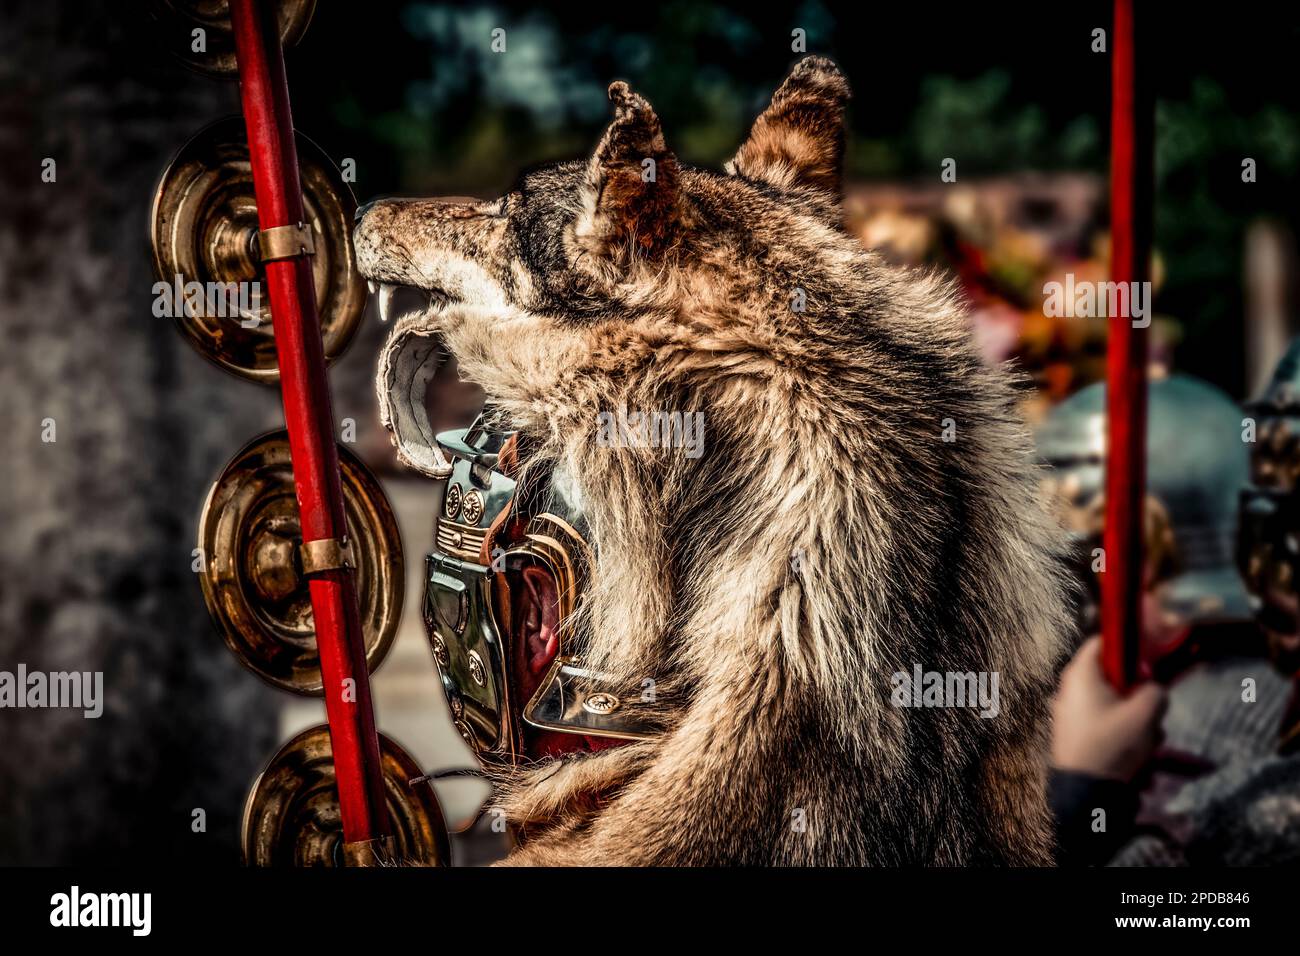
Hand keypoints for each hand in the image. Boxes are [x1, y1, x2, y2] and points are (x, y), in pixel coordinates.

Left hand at [1051, 636, 1166, 782]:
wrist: (1086, 792)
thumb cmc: (1112, 744)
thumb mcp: (1144, 714)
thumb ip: (1155, 691)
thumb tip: (1153, 687)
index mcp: (1081, 674)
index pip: (1104, 641)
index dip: (1130, 647)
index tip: (1151, 662)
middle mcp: (1072, 688)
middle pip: (1115, 677)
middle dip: (1140, 695)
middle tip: (1152, 711)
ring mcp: (1074, 712)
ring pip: (1117, 704)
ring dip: (1138, 721)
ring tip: (1147, 741)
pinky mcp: (1079, 733)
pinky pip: (1109, 724)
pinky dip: (1126, 736)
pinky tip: (1139, 757)